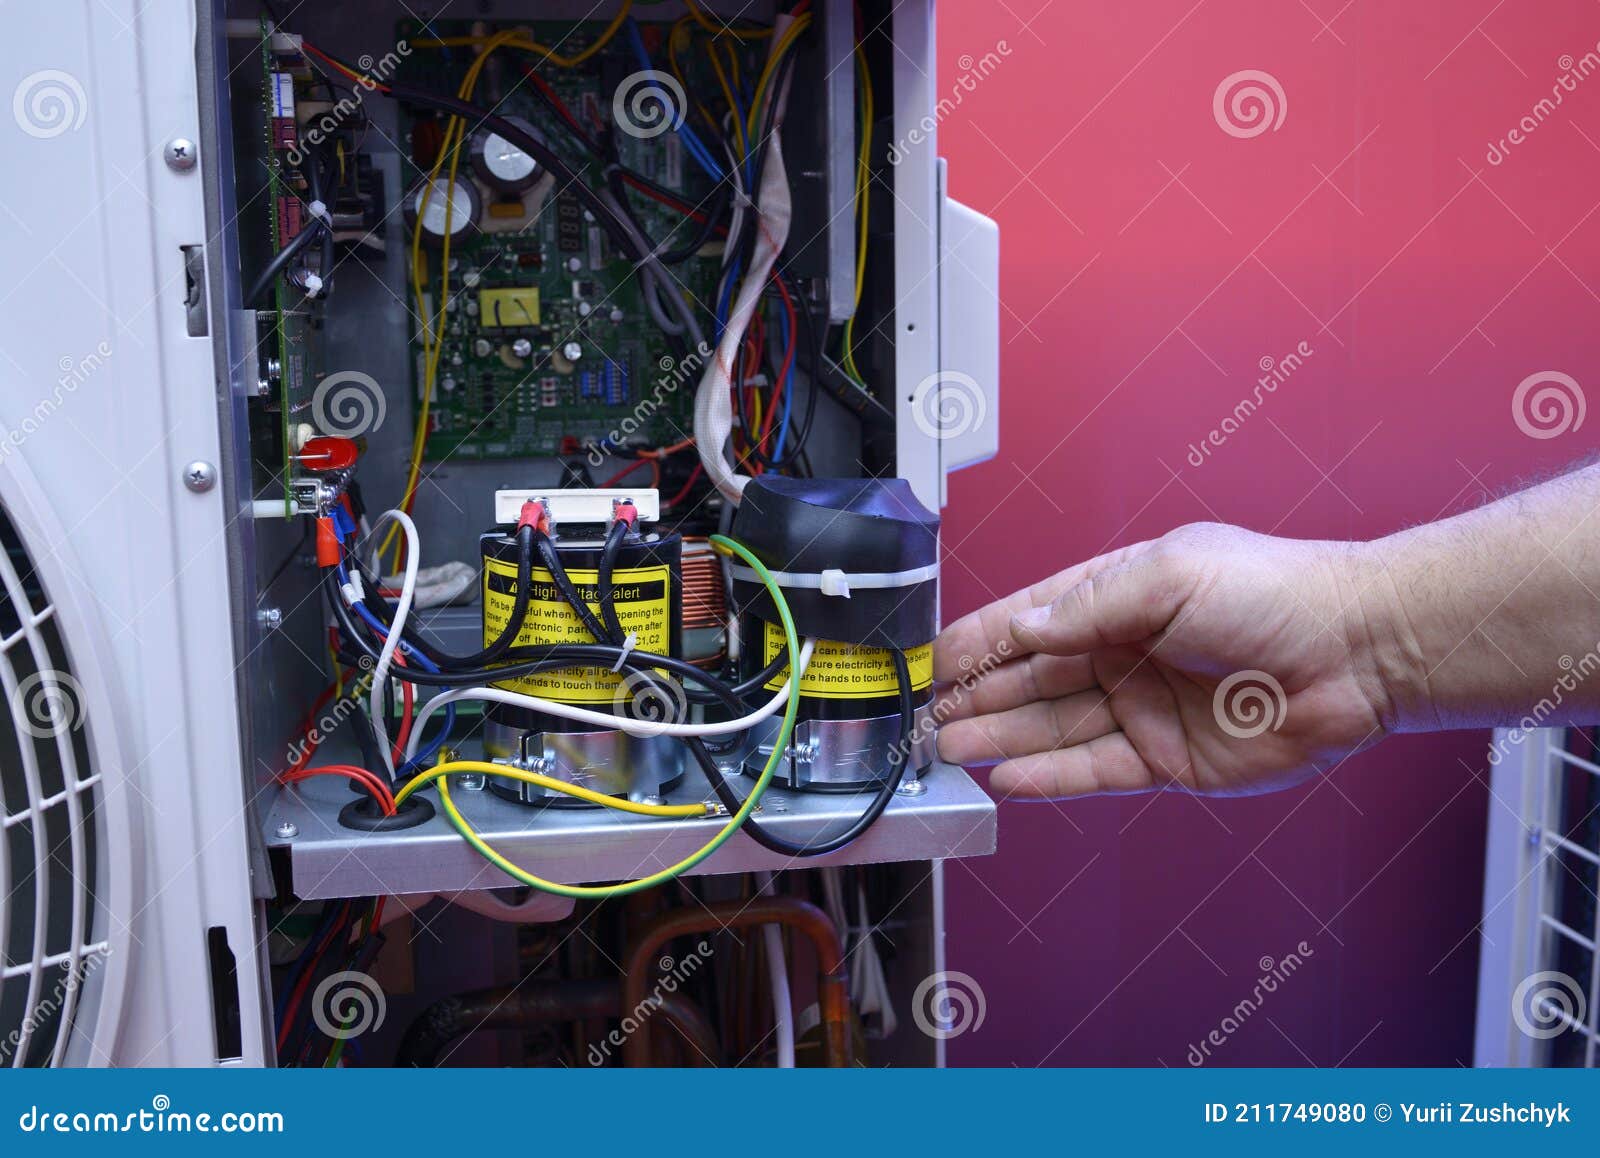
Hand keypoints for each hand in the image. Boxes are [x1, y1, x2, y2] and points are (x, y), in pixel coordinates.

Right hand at [932, 523, 1399, 798]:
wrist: (1357, 651)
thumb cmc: (1274, 592)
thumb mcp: (1168, 576)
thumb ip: (1088, 607)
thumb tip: (1023, 628)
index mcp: (1116, 599)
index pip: (1027, 624)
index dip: (976, 642)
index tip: (928, 663)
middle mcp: (1122, 655)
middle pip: (1031, 682)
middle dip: (976, 699)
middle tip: (924, 720)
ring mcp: (1143, 709)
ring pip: (1053, 729)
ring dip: (1000, 739)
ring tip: (949, 751)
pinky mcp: (1168, 759)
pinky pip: (1095, 770)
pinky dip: (1051, 776)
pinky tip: (1008, 778)